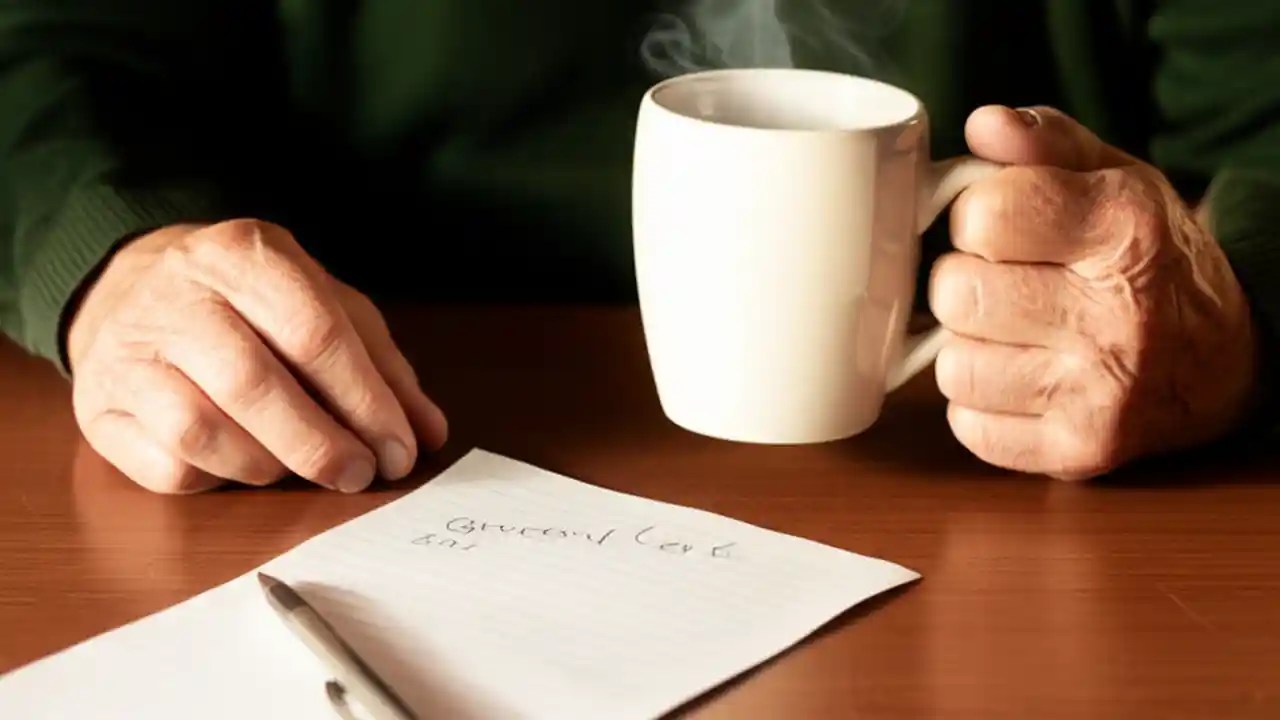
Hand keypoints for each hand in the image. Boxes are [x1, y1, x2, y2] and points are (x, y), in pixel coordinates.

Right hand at [66, 219, 447, 493]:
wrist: (133, 286)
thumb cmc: (251, 303)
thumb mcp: (325, 305)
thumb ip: (380, 365)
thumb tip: (426, 432)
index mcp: (245, 255)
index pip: (314, 332)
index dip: (365, 401)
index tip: (400, 449)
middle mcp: (178, 296)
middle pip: (253, 383)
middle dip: (320, 444)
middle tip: (358, 474)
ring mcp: (128, 352)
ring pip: (201, 431)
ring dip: (267, 465)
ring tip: (299, 467)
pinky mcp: (98, 408)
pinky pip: (166, 467)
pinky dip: (216, 481)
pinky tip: (241, 465)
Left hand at [929, 106, 1257, 479]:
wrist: (1221, 359)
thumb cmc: (1150, 258)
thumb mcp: (1115, 179)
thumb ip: (1045, 144)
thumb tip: (984, 125)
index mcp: (1126, 233)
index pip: (985, 216)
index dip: (977, 216)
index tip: (1001, 225)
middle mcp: (1118, 319)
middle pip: (956, 293)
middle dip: (964, 280)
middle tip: (1004, 281)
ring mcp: (1099, 396)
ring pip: (952, 366)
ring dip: (966, 345)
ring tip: (1013, 332)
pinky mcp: (1077, 453)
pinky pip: (967, 425)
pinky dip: (979, 402)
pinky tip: (1019, 377)